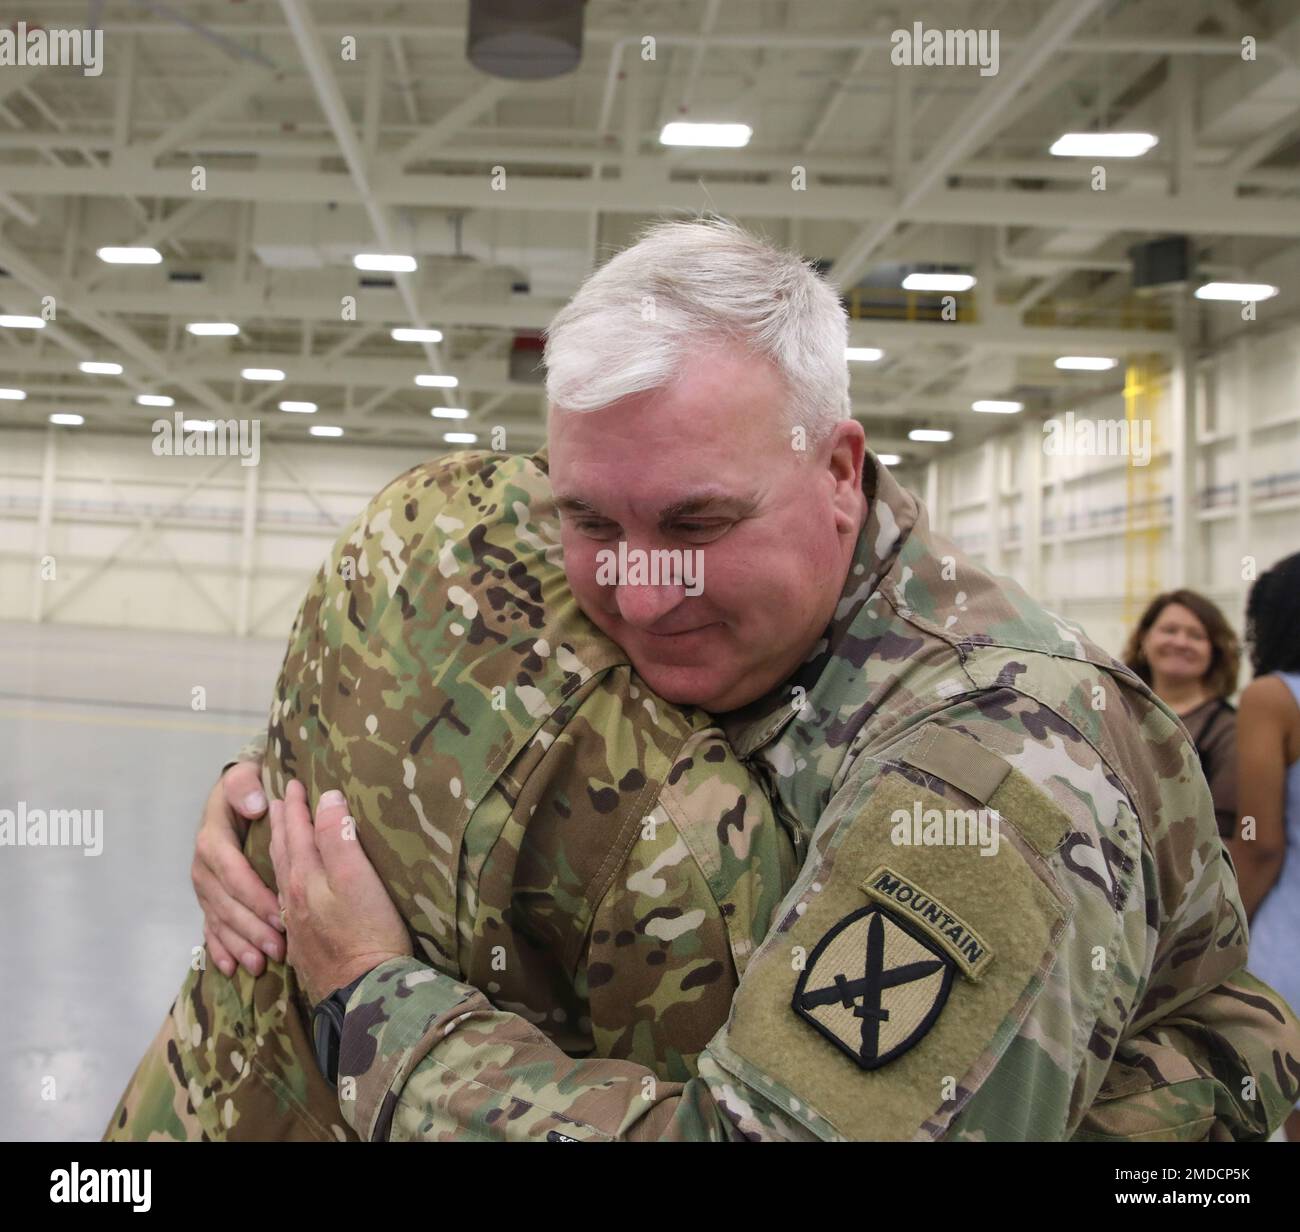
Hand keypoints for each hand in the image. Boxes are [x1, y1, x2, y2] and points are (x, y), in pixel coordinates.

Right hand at [191, 760, 284, 977]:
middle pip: (226, 904)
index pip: (234, 873)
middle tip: (279, 949)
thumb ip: (245, 786)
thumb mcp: (244, 777)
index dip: (257, 896)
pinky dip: (219, 949)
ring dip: (239, 944)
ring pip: (219, 920)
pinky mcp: (207, 898)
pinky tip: (232, 968)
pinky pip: (209, 927)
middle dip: (251, 928)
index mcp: (213, 840)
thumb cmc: (248, 786)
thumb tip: (256, 804)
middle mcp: (203, 866)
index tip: (283, 912)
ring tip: (260, 965)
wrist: (235, 793)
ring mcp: (203, 885)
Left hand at [268, 779, 411, 1004]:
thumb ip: (339, 837)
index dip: (295, 806)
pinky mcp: (305, 946)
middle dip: (280, 824)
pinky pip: (282, 903)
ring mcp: (297, 924)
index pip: (297, 832)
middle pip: (282, 853)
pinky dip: (280, 885)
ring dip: (277, 853)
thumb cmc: (367, 932)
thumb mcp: (356, 877)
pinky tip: (286, 893)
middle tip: (277, 800)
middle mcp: (293, 898)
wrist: (362, 995)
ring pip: (279, 879)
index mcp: (304, 877)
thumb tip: (327, 798)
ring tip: (278, 838)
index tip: (291, 782)